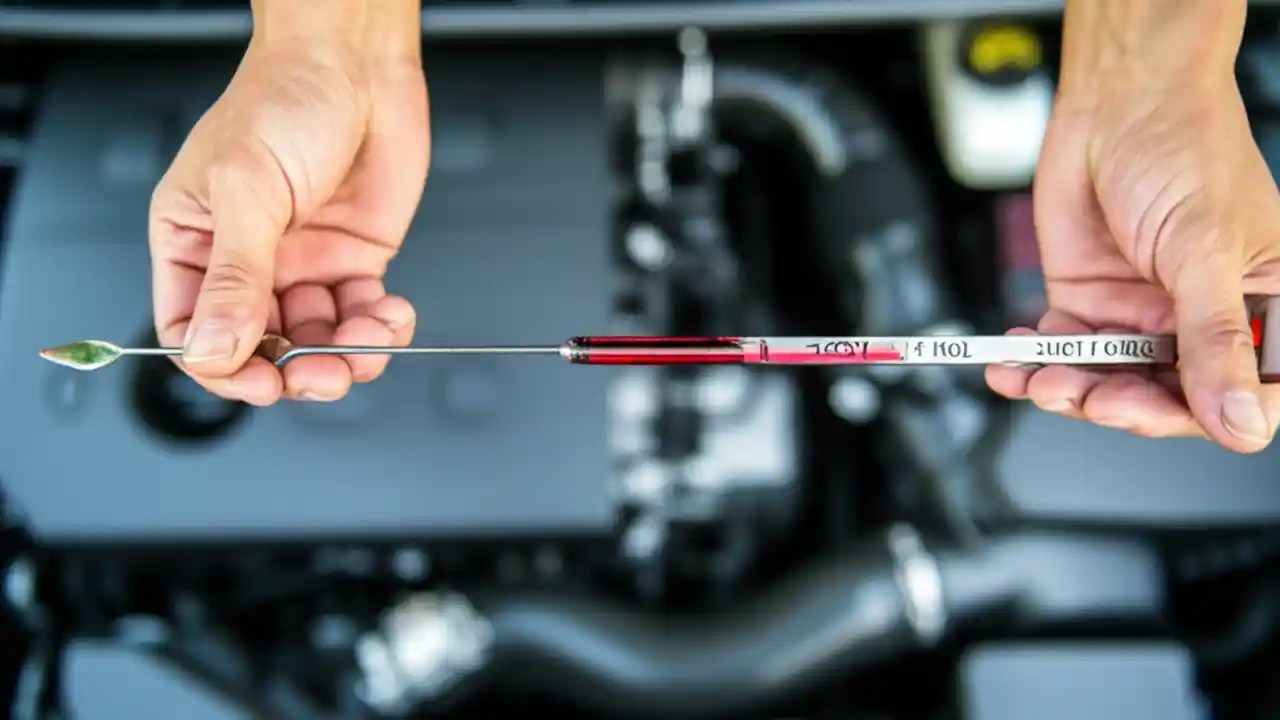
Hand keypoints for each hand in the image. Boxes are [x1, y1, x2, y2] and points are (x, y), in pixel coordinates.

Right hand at [149, 9, 427, 405]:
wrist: (357, 64)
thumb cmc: (285, 98)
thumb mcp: (246, 188)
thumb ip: (236, 275)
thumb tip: (215, 347)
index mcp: (194, 243)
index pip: (194, 332)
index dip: (225, 369)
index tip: (262, 384)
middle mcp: (247, 262)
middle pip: (260, 348)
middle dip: (297, 371)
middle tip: (327, 375)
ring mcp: (302, 264)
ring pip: (316, 342)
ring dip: (346, 355)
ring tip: (370, 342)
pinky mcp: (353, 261)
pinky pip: (362, 317)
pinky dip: (381, 328)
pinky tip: (392, 314)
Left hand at [986, 5, 1279, 452]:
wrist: (1117, 100)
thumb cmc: (1184, 150)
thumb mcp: (1205, 249)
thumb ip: (1212, 338)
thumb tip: (1239, 421)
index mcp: (1256, 309)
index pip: (1241, 394)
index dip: (1200, 416)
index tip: (1150, 412)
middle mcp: (1196, 320)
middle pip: (1162, 398)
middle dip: (1117, 404)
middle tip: (1084, 395)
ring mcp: (1139, 314)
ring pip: (1106, 381)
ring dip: (1067, 389)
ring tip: (1038, 379)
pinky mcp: (1088, 301)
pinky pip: (1062, 350)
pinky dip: (1034, 362)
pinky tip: (1015, 362)